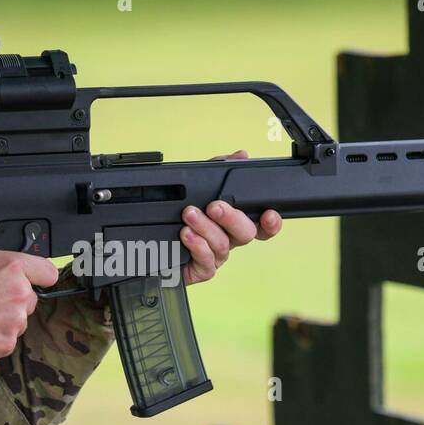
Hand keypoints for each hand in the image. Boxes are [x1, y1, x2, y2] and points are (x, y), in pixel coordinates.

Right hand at [0, 249, 58, 362]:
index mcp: (12, 267)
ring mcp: (16, 321)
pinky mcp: (8, 343)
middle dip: (14, 297)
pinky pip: (8, 337)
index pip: (47, 271)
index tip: (36, 278)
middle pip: (30, 296)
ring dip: (6, 317)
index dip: (40, 274)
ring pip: (19, 318)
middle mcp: (20, 293)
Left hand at [180, 150, 282, 284]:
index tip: (268, 214)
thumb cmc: (178, 213)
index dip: (271, 222)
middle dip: (232, 218)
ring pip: (223, 245)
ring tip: (189, 215)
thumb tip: (241, 155)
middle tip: (215, 207)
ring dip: (206, 228)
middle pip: (246, 233)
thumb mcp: (197, 183)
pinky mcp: (201, 269)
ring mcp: (216, 255)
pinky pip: (207, 262)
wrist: (152, 241)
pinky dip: (198, 246)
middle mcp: (229, 238)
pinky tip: (187, 235)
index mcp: (233, 220)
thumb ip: (219, 167)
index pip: (262, 223)